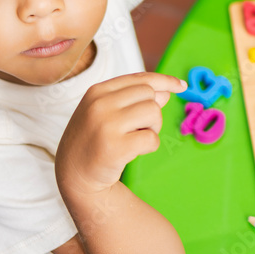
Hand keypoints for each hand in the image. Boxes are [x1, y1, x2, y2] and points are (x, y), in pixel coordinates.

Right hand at [55, 72, 186, 198]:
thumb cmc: (93, 141)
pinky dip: (150, 146)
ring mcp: (106, 125)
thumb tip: (165, 92)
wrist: (73, 175)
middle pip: (150, 95)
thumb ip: (133, 100)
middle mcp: (100, 104)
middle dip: (152, 112)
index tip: (181, 86)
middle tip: (138, 129)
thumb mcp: (107, 113)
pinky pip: (152, 139)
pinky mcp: (116, 147)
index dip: (164, 81)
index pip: (140, 79)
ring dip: (152, 128)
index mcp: (98, 91)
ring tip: (134, 139)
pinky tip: (133, 152)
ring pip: (154, 113)